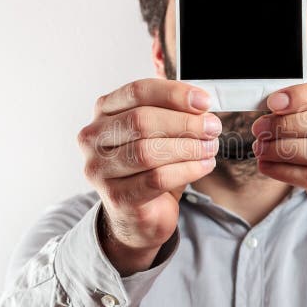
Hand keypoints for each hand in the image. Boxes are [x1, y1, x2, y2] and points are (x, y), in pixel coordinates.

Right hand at [77, 79, 220, 274]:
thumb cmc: (149, 167)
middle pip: (141, 121)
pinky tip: (204, 166)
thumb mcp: (159, 133)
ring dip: (188, 147)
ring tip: (210, 148)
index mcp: (104, 112)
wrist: (138, 215)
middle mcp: (93, 137)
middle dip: (184, 123)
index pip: (137, 91)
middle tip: (212, 127)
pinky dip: (187, 170)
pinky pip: (156, 179)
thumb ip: (173, 113)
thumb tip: (202, 103)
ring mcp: (100, 169)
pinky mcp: (116, 197)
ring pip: (147, 151)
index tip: (204, 101)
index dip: (174, 93)